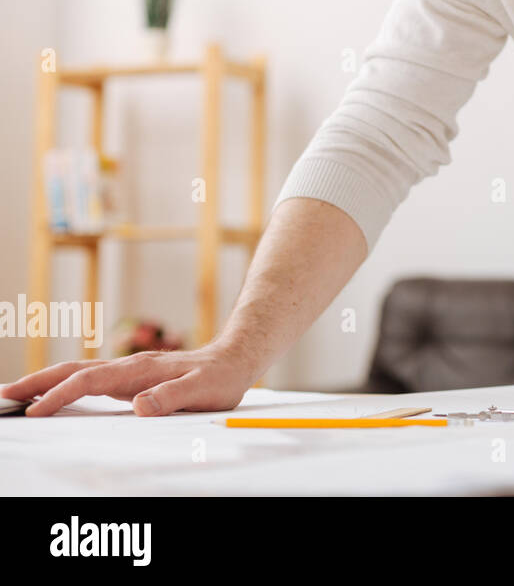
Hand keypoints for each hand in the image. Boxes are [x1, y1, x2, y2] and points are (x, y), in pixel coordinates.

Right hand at [0, 341, 257, 416]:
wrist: (236, 358)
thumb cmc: (221, 377)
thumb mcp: (203, 390)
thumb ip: (172, 397)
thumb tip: (140, 407)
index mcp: (140, 370)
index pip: (89, 381)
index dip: (60, 395)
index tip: (34, 411)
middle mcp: (130, 366)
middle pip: (74, 370)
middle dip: (37, 382)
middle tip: (5, 395)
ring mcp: (129, 370)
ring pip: (79, 371)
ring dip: (47, 381)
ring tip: (17, 393)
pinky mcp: (132, 376)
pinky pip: (91, 377)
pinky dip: (66, 383)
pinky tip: (55, 393)